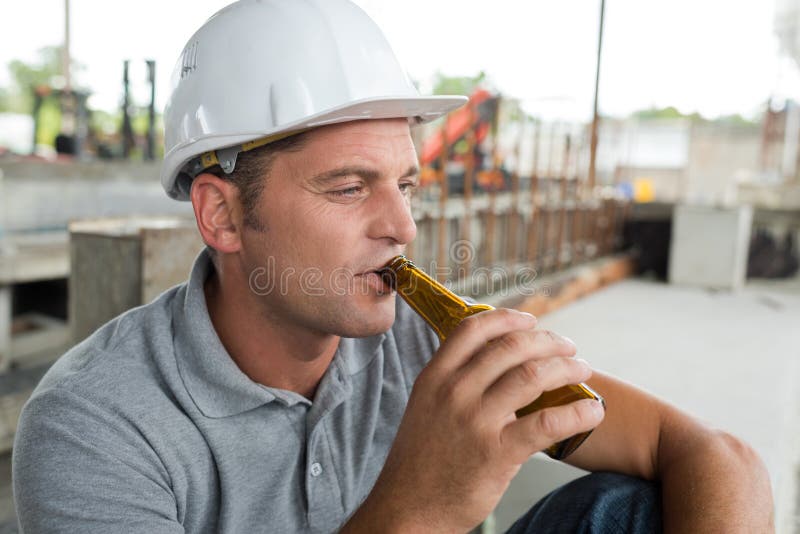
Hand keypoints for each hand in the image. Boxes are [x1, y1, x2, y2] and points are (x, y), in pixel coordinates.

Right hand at [352, 308, 604, 532]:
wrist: (408, 508)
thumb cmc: (422, 460)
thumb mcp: (426, 407)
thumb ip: (455, 381)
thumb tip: (496, 361)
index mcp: (435, 377)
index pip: (474, 329)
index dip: (508, 318)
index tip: (532, 321)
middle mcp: (454, 391)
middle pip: (510, 346)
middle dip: (548, 341)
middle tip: (568, 348)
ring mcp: (475, 421)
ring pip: (531, 376)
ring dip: (566, 368)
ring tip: (582, 371)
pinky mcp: (496, 453)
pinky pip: (546, 423)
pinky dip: (576, 413)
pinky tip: (592, 412)